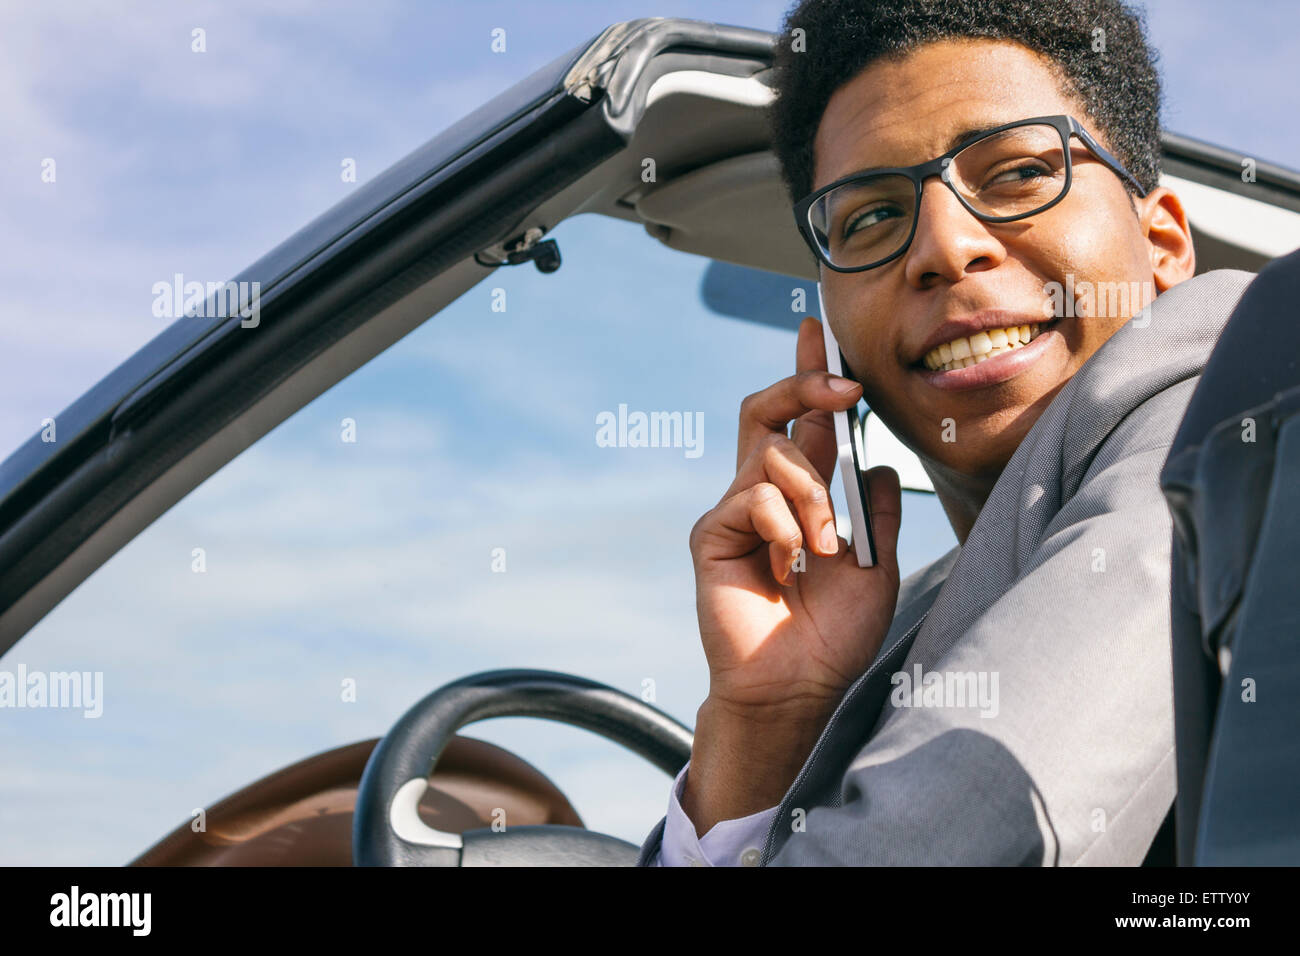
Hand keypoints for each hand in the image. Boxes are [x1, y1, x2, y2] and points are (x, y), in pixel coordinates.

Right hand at [682, 316, 901, 831]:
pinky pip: (753, 498)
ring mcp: (736, 510)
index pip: (803, 418)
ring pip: (773, 453)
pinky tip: (791, 569)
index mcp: (804, 494)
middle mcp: (764, 492)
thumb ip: (876, 508)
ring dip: (814, 495)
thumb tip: (877, 460)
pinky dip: (786, 527)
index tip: (816, 328)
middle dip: (804, 382)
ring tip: (827, 548)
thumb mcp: (877, 563)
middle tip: (844, 387)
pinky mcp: (713, 532)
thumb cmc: (834, 634)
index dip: (809, 371)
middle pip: (767, 408)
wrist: (797, 685)